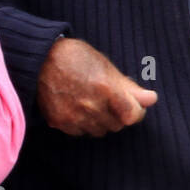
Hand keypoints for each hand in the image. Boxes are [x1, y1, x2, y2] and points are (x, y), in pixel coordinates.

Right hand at [37, 38, 156, 136]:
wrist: (39, 59)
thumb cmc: (74, 57)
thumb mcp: (105, 66)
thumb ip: (128, 87)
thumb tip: (150, 100)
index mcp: (106, 89)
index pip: (133, 116)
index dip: (135, 111)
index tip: (132, 105)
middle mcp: (90, 106)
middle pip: (116, 125)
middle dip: (117, 115)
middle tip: (109, 102)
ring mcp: (73, 116)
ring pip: (98, 131)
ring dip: (99, 121)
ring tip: (91, 105)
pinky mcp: (59, 121)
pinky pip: (79, 132)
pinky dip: (82, 124)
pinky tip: (77, 110)